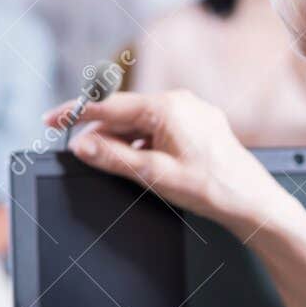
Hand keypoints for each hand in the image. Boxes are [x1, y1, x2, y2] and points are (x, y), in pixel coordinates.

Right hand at [45, 90, 283, 230]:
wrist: (254, 204)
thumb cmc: (212, 189)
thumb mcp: (154, 175)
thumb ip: (114, 157)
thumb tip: (83, 144)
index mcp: (168, 107)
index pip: (110, 106)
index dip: (76, 114)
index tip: (51, 119)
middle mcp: (181, 102)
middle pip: (125, 114)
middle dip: (101, 134)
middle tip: (80, 154)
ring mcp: (192, 113)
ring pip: (142, 124)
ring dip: (124, 143)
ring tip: (118, 168)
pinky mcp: (199, 126)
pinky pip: (160, 130)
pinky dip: (144, 145)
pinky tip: (142, 165)